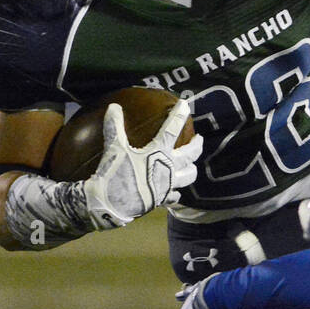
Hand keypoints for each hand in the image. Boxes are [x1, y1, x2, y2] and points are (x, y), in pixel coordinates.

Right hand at [83, 101, 202, 229]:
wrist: (110, 204)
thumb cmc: (113, 173)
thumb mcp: (114, 148)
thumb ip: (114, 127)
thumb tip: (113, 106)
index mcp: (159, 153)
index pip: (172, 129)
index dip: (178, 115)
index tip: (185, 104)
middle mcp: (168, 168)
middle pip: (191, 155)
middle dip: (197, 145)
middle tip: (200, 139)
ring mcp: (167, 186)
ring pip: (188, 177)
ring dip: (191, 170)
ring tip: (191, 166)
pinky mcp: (161, 200)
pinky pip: (174, 196)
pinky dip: (175, 193)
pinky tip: (174, 192)